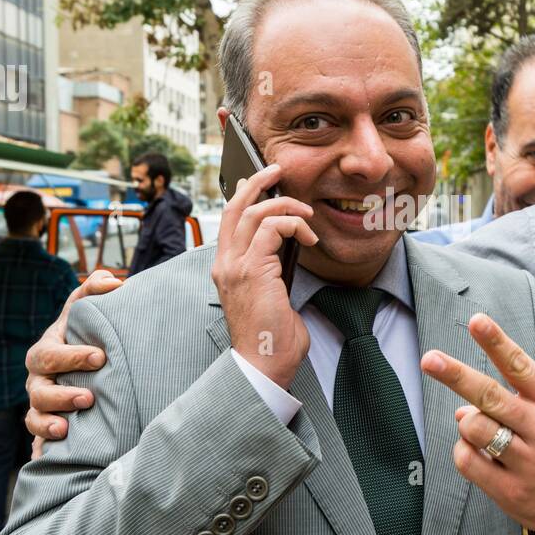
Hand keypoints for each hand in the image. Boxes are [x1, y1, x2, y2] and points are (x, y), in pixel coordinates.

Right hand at [25, 269, 123, 452]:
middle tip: (89, 397)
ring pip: (34, 417)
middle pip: (39, 390)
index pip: (51, 355)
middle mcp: (38, 380)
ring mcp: (39, 405)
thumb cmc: (84, 333)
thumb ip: (95, 290)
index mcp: (46, 351)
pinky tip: (51, 457)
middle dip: (62, 394)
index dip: (73, 356)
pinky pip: (38, 440)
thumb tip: (113, 281)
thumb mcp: (86, 309)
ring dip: (49, 423)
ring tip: (67, 429)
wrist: (82, 361)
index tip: (101, 356)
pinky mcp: (46, 425)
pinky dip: (42, 448)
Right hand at [210, 164, 317, 389]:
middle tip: (275, 169)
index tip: (258, 183)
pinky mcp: (253, 270)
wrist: (263, 365)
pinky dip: (294, 225)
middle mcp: (224, 264)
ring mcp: (235, 266)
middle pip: (234, 208)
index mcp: (225, 269)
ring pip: (254, 213)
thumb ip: (272, 270)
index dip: (242, 197)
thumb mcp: (271, 296)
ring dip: (284, 204)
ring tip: (306, 212)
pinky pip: (273, 229)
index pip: (229, 221)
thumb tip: (289, 247)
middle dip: (256, 182)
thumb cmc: (272, 338)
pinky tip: (310, 237)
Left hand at [420, 313, 534, 534]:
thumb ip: (513, 401)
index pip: (520, 367)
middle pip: (490, 396)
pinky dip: (463, 450)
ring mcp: (527, 462)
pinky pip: (467, 459)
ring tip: (479, 429)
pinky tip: (478, 454)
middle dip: (455, 375)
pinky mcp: (510, 490)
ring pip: (474, 427)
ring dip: (467, 423)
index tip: (476, 321)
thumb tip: (462, 409)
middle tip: (429, 359)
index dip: (496, 342)